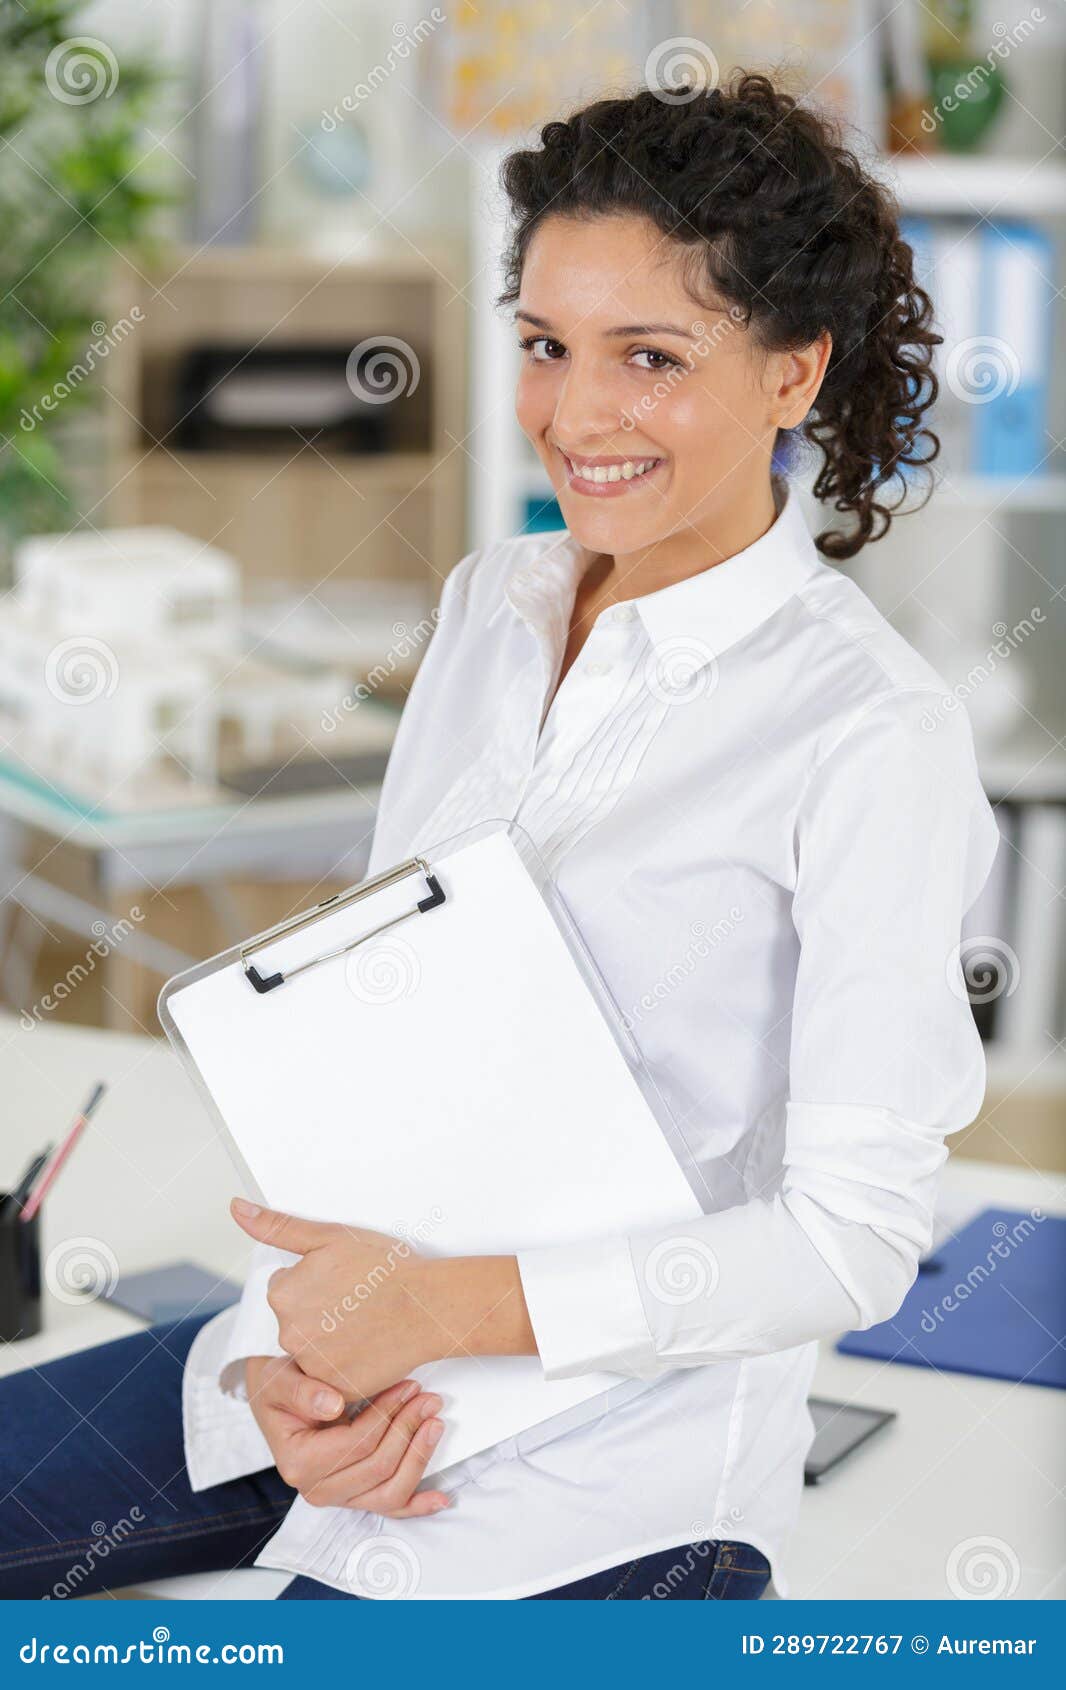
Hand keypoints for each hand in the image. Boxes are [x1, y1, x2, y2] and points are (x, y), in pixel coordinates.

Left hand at [230, 1198, 536, 1400]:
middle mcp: (289, 1333)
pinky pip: (330, 1378)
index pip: (286, 1289)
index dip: (315, 1282)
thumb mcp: (329, 1236)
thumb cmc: (385, 1268)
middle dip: (320, 1311)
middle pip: (295, 1321)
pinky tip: (368, 1347)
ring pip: (312, 1350)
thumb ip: (276, 1226)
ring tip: (365, 1323)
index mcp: (283, 1294)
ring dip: (331, 1340)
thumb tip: (236, 1208)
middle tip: (356, 1302)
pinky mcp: (335, 1389)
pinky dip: (346, 1365)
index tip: (342, 1280)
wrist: (428, 1305)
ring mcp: (313, 1364)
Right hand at [244, 1355, 449, 1515]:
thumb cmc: (280, 1389)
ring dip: (418, 1458)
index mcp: (299, 1463)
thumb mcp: (279, 1380)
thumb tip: (332, 1404)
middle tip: (428, 1398)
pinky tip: (441, 1497)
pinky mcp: (355, 1497)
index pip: (355, 1443)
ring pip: (389, 1492)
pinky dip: (418, 1504)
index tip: (407, 1386)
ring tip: (435, 1424)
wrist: (278, 1401)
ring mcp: (339, 1497)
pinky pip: (390, 1507)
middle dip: (408, 1430)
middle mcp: (317, 1489)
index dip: (386, 1415)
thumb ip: (302, 1392)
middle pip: (377, 1467)